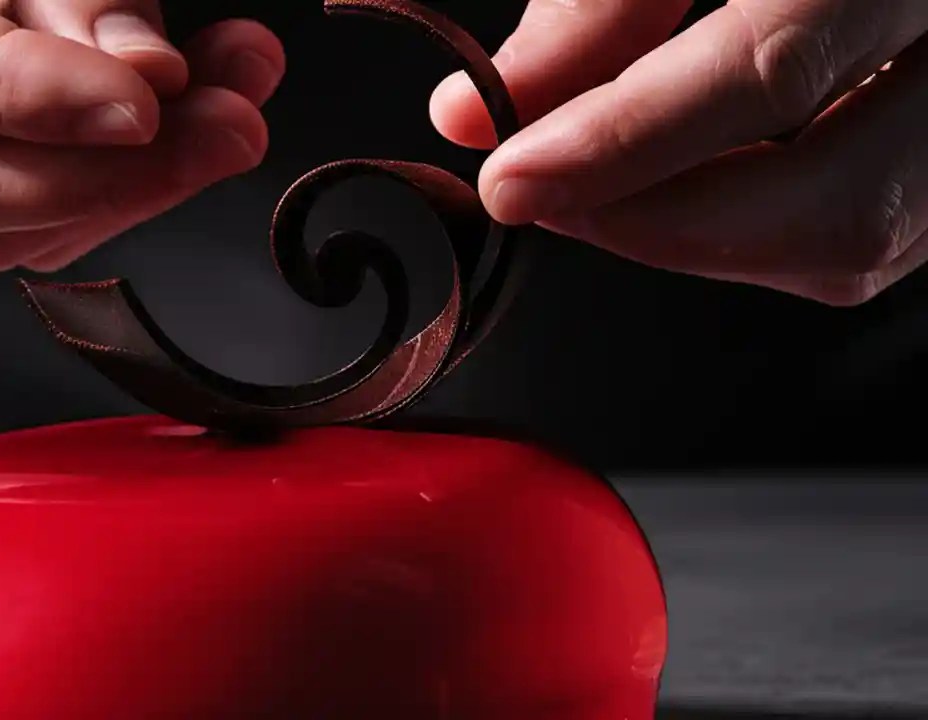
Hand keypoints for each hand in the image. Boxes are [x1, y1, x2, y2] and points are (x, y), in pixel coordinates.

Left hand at [430, 0, 927, 305]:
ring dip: (704, 236)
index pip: (771, 64)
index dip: (630, 141)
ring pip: (862, 233)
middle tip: (543, 191)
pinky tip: (683, 181)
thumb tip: (489, 108)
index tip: (515, 176)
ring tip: (599, 186)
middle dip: (662, 220)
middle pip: (840, 193)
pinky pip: (873, 231)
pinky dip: (757, 230)